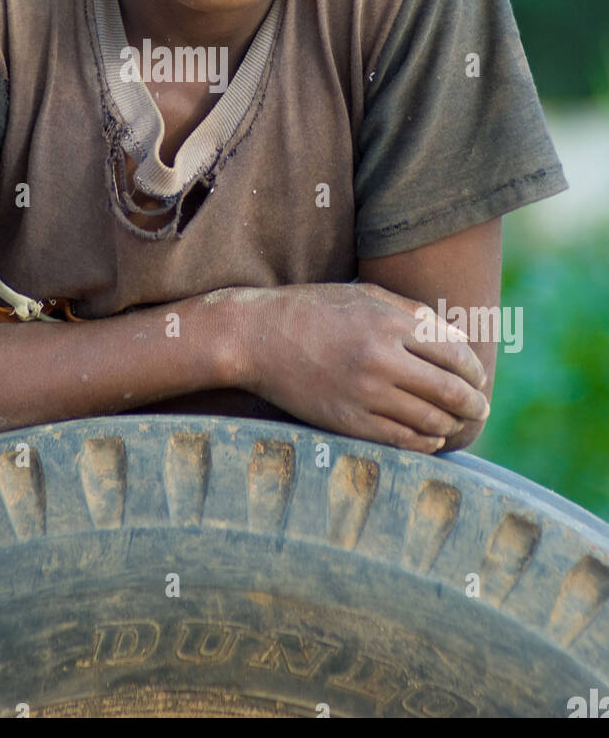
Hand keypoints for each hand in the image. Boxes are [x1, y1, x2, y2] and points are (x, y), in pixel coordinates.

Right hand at [242, 281, 489, 453]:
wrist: (257, 337)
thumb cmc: (314, 310)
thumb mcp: (364, 295)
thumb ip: (413, 313)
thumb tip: (457, 338)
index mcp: (388, 324)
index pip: (454, 355)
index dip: (474, 371)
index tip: (478, 379)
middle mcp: (380, 360)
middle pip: (448, 392)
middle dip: (472, 404)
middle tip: (480, 409)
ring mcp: (363, 394)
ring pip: (428, 421)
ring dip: (451, 426)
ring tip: (456, 424)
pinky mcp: (346, 421)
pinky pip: (399, 440)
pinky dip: (424, 443)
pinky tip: (429, 438)